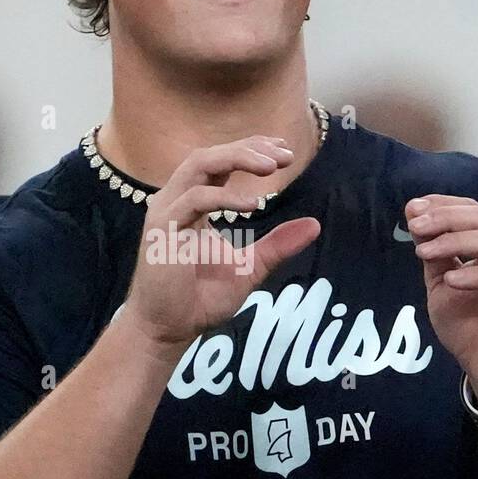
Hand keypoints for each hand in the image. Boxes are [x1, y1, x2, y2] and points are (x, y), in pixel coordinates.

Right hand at [123, 135, 319, 350]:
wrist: (170, 329)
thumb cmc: (201, 298)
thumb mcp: (250, 266)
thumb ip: (277, 244)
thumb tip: (315, 225)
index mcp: (194, 203)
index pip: (220, 162)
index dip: (251, 150)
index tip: (285, 151)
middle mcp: (178, 200)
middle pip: (210, 155)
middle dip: (248, 149)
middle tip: (284, 156)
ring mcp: (167, 211)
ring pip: (198, 165)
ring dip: (236, 158)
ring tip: (270, 166)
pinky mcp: (162, 229)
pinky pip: (194, 199)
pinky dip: (224, 196)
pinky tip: (252, 205)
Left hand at [406, 194, 477, 411]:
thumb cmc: (470, 326)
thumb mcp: (442, 284)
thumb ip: (434, 253)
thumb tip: (415, 214)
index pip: (477, 210)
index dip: (445, 205)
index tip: (413, 209)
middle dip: (447, 219)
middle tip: (416, 226)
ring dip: (456, 243)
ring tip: (425, 252)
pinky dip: (476, 274)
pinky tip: (451, 281)